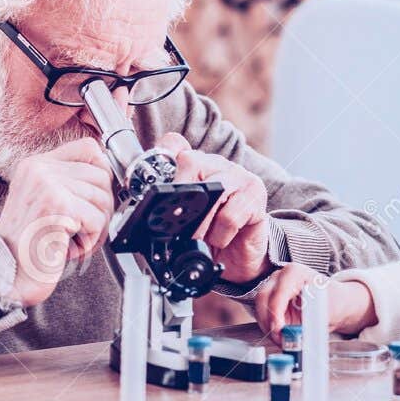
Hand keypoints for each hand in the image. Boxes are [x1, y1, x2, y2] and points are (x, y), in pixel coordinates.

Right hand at [0, 137, 114, 305]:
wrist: (5, 274)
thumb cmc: (25, 247)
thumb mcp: (41, 202)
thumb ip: (66, 183)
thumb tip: (105, 173)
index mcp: (35, 165)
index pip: (88, 148)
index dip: (102, 172)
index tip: (96, 196)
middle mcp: (40, 169)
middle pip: (101, 176)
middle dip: (102, 208)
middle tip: (85, 230)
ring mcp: (48, 185)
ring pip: (102, 199)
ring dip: (96, 228)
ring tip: (74, 241)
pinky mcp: (58, 205)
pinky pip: (97, 219)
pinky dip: (91, 241)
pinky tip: (70, 248)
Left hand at [155, 133, 271, 283]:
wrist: (241, 256)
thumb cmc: (210, 234)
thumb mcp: (182, 221)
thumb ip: (166, 207)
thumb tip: (143, 210)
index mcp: (195, 165)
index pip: (174, 144)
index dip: (162, 155)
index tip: (154, 183)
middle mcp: (216, 165)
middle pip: (190, 162)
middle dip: (178, 198)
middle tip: (176, 225)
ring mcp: (238, 176)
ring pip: (212, 188)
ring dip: (199, 223)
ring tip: (199, 237)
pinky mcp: (256, 194)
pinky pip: (230, 216)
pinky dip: (220, 235)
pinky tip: (222, 238)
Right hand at [252, 263, 374, 341]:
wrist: (334, 302)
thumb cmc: (332, 303)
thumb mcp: (324, 312)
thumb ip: (307, 324)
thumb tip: (294, 337)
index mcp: (295, 273)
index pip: (278, 293)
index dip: (275, 313)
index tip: (278, 330)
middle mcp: (280, 276)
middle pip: (263, 298)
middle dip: (268, 322)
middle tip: (279, 339)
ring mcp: (273, 287)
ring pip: (260, 308)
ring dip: (267, 326)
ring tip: (282, 340)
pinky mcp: (270, 300)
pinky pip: (263, 314)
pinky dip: (269, 326)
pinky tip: (280, 335)